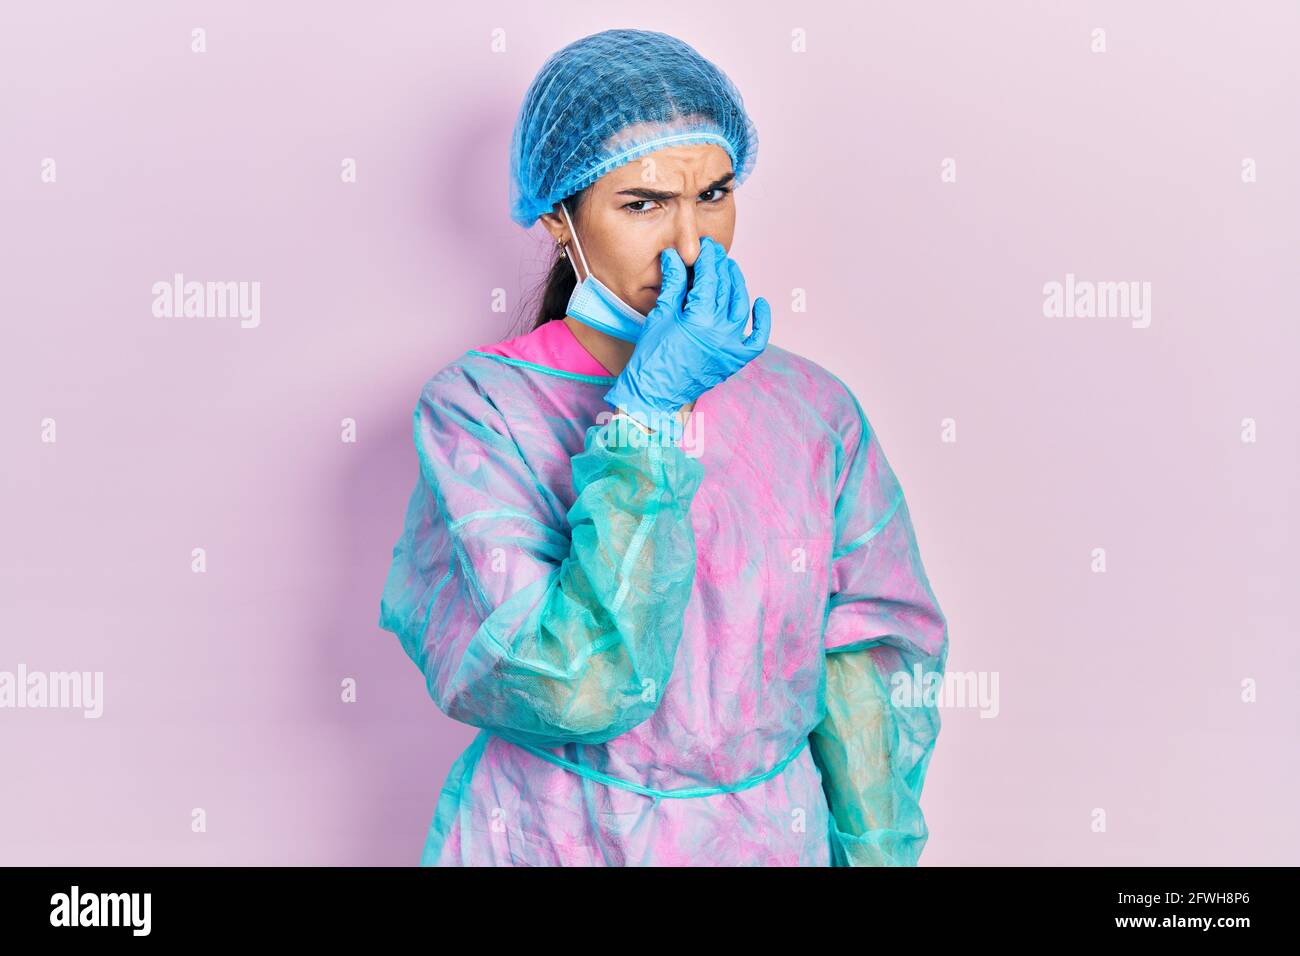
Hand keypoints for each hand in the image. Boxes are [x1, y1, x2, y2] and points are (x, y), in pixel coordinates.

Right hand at [603, 237, 770, 437]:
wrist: (654, 393)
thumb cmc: (651, 356)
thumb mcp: (660, 315)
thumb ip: (673, 284)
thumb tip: (675, 256)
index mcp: (700, 318)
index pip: (709, 277)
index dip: (707, 258)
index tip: (704, 246)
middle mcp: (720, 331)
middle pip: (726, 288)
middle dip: (721, 266)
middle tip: (714, 253)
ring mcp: (730, 346)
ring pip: (741, 306)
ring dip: (737, 284)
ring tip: (729, 270)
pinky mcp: (734, 360)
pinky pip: (757, 339)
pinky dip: (762, 321)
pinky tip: (760, 303)